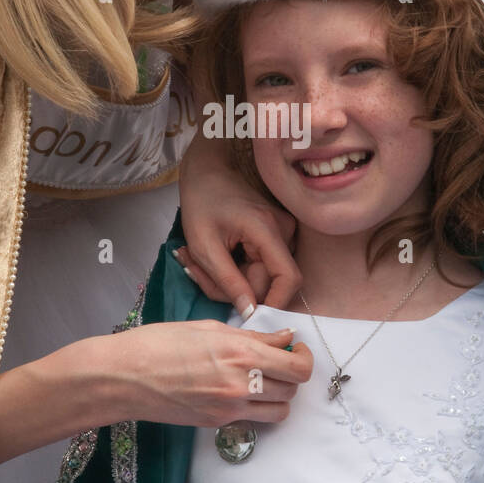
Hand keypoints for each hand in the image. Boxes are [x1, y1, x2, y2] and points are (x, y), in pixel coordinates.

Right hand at [112, 319, 313, 426]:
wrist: (124, 376)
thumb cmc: (159, 343)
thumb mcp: (209, 328)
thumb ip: (254, 336)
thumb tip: (285, 338)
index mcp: (241, 353)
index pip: (297, 368)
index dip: (304, 359)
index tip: (295, 350)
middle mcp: (241, 384)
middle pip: (292, 390)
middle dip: (291, 375)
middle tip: (278, 362)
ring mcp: (229, 408)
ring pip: (279, 411)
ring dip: (278, 395)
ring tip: (262, 379)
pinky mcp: (216, 423)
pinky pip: (252, 418)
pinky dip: (255, 407)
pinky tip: (238, 390)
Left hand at [178, 132, 300, 313]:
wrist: (208, 168)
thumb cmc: (201, 200)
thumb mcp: (204, 246)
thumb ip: (228, 282)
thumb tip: (250, 312)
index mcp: (268, 230)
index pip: (288, 279)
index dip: (274, 304)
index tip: (246, 315)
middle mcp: (284, 230)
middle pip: (267, 280)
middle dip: (232, 287)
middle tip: (195, 271)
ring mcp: (282, 230)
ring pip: (261, 274)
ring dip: (229, 277)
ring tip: (197, 259)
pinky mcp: (275, 232)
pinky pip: (259, 262)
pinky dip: (234, 266)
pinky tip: (213, 252)